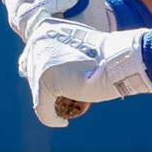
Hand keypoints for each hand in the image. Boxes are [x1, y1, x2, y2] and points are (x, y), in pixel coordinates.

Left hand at [19, 20, 151, 127]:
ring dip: (50, 101)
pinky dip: (52, 119)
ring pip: (37, 91)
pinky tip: (63, 123)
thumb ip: (61, 50)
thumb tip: (44, 68)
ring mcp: (39, 61)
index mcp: (45, 28)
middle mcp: (38, 41)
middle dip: (46, 87)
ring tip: (66, 108)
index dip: (40, 71)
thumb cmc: (107, 55)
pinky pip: (42, 109)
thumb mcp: (80, 44)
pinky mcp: (44, 80)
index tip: (54, 82)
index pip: (31, 55)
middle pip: (31, 73)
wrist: (119, 60)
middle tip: (65, 96)